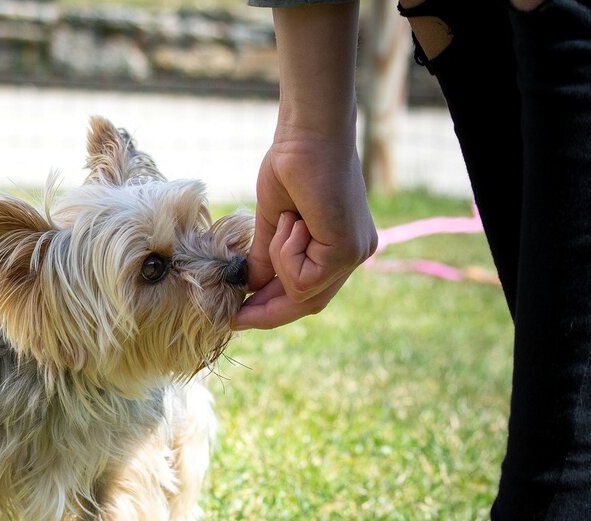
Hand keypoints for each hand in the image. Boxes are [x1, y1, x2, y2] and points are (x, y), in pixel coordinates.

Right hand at [234, 133, 376, 329]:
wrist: (308, 133)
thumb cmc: (290, 165)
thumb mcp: (272, 223)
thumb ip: (265, 259)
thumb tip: (249, 290)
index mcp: (340, 246)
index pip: (308, 293)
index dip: (272, 310)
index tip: (239, 317)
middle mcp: (354, 254)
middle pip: (309, 304)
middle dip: (269, 310)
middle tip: (235, 315)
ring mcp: (355, 253)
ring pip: (303, 293)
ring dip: (278, 262)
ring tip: (282, 221)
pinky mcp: (348, 250)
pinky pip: (304, 278)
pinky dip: (286, 253)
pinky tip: (292, 220)